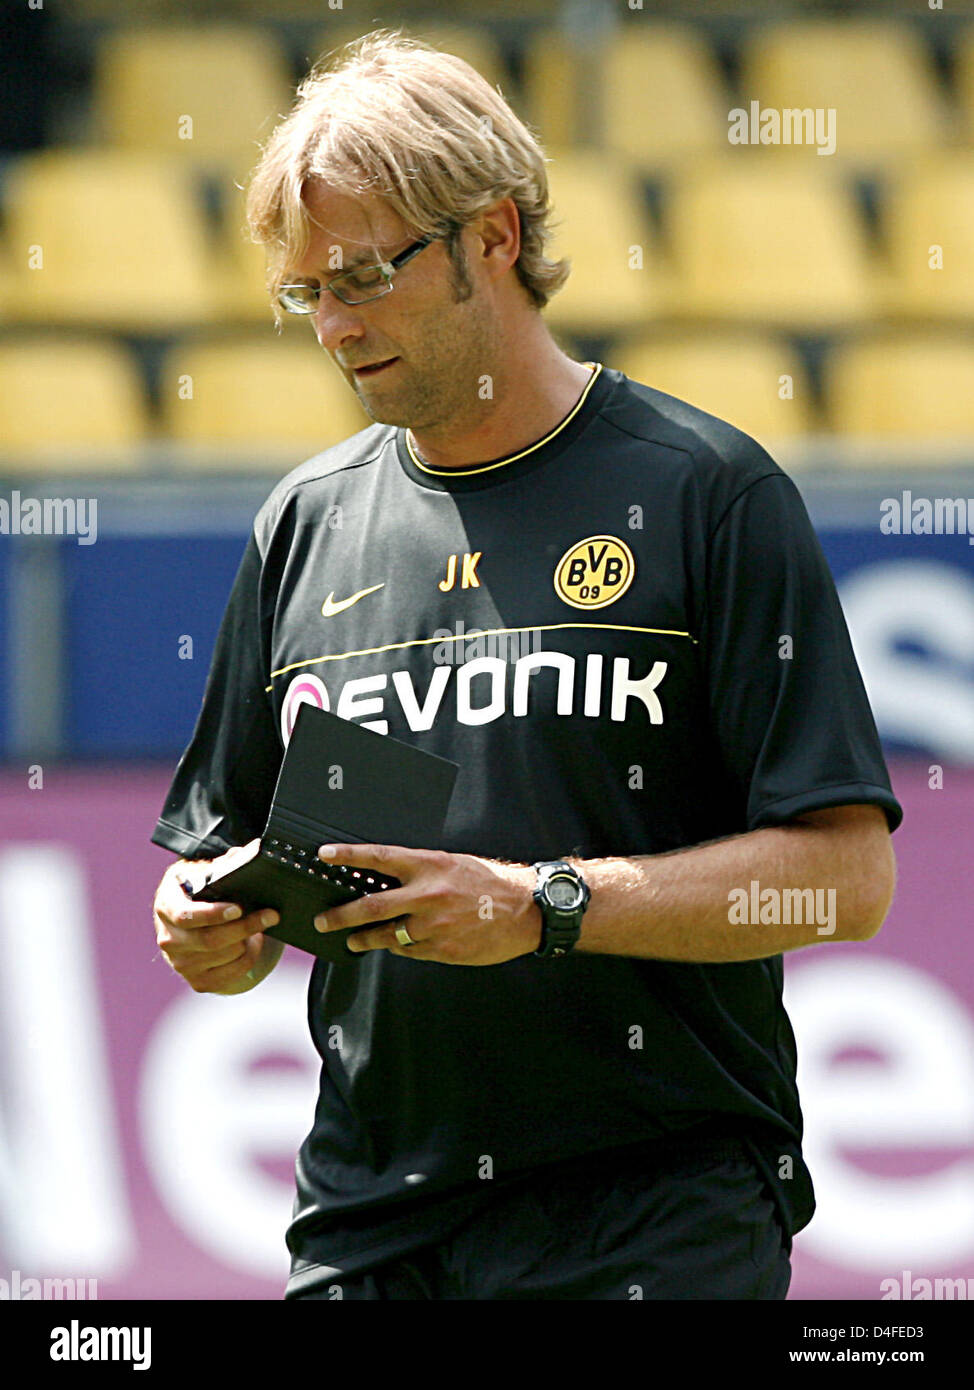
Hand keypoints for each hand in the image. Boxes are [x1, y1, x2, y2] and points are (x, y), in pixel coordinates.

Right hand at [152, 841, 280, 992]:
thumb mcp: (205, 871)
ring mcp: (181, 963)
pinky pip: (230, 974)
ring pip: (225, 956)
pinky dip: (248, 958)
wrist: (189, 919)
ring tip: (260, 924)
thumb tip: (251, 852)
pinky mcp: (197, 981)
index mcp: (166, 906)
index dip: (212, 914)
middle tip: (271, 915)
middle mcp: (168, 939)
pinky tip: (252, 943)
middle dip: (245, 927)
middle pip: (210, 940)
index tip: (238, 908)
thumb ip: (225, 863)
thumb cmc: (199, 891)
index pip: (185, 915)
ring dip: (248, 940)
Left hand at [313, 844, 541, 965]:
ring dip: (364, 938)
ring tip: (352, 939)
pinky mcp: (442, 950)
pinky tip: (395, 944)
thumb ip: (420, 872)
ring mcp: (434, 926)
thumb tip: (384, 878)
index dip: (348, 856)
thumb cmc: (489, 883)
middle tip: (322, 920)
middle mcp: (428, 896)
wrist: (526, 910)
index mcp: (430, 866)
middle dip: (340, 915)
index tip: (324, 855)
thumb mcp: (453, 864)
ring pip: (385, 936)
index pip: (379, 857)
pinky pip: (408, 950)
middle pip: (371, 906)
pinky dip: (398, 947)